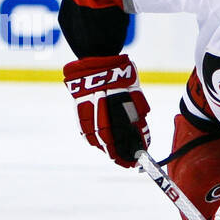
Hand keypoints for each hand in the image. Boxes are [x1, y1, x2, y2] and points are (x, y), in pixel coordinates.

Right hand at [63, 53, 150, 167]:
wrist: (98, 58)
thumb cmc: (121, 75)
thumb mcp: (135, 94)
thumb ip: (137, 114)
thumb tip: (141, 133)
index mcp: (119, 107)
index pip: (124, 137)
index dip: (130, 152)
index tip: (136, 161)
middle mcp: (102, 111)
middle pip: (109, 141)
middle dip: (118, 154)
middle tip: (126, 162)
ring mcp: (88, 109)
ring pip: (94, 136)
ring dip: (104, 148)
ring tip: (113, 154)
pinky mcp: (78, 106)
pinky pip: (83, 127)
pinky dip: (91, 137)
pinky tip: (97, 143)